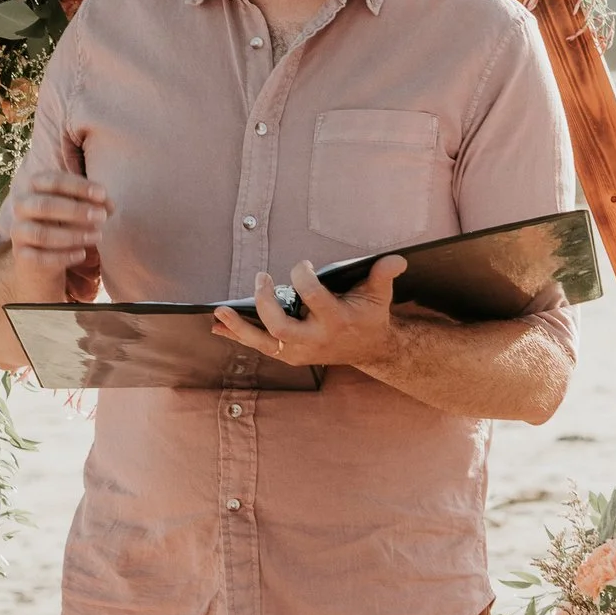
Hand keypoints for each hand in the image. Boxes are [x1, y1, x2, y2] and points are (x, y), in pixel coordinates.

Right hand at [0, 172, 109, 304]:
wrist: (41, 255)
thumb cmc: (65, 222)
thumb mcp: (81, 208)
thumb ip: (95, 203)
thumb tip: (109, 205)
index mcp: (35, 186)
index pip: (53, 181)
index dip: (79, 187)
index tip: (103, 194)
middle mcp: (21, 206)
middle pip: (44, 206)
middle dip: (76, 211)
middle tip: (102, 217)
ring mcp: (18, 231)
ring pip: (42, 234)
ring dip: (73, 235)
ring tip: (97, 236)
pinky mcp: (21, 255)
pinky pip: (39, 258)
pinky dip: (63, 257)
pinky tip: (82, 254)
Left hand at [211, 255, 405, 370]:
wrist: (371, 349)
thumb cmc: (369, 315)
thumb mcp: (379, 294)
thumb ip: (384, 274)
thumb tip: (396, 260)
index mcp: (337, 320)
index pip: (314, 297)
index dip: (303, 277)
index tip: (302, 264)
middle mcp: (316, 339)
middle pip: (281, 325)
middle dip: (265, 301)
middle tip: (261, 278)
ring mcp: (300, 351)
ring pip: (264, 342)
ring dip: (239, 327)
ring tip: (219, 311)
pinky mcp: (290, 355)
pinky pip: (260, 346)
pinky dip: (238, 335)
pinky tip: (219, 326)